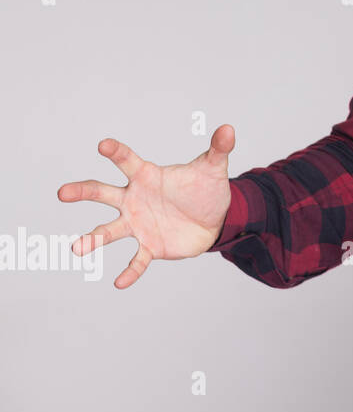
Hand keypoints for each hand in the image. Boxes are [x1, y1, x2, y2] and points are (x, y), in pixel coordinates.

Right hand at [57, 124, 236, 288]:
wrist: (215, 220)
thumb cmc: (205, 189)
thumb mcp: (214, 168)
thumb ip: (219, 148)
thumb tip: (229, 129)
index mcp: (147, 176)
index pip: (128, 161)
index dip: (117, 153)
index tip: (103, 145)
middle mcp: (135, 199)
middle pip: (103, 193)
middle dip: (82, 192)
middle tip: (63, 192)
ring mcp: (138, 224)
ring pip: (109, 231)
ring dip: (93, 239)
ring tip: (76, 248)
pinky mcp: (149, 246)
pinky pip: (136, 260)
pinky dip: (129, 271)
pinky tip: (119, 283)